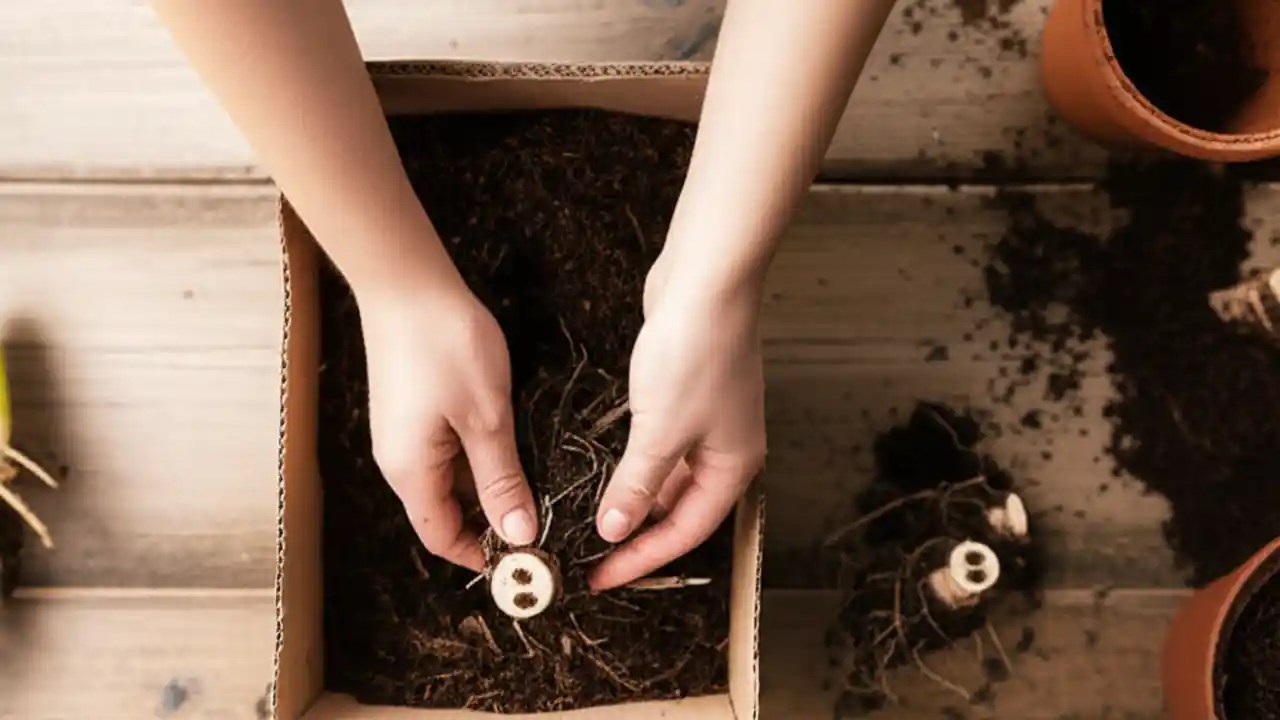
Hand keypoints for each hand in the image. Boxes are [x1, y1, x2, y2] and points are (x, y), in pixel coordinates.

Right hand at [359, 279, 537, 571]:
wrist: (407, 282)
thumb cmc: (444, 344)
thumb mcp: (486, 418)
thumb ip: (501, 480)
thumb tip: (518, 534)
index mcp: (411, 472)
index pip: (442, 538)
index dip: (482, 557)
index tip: (527, 564)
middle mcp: (401, 460)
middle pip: (445, 513)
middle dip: (491, 526)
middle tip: (544, 529)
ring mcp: (406, 433)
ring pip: (450, 482)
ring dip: (489, 493)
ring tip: (538, 494)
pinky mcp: (416, 410)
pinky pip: (448, 453)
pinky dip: (480, 463)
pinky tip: (515, 453)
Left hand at [590, 262, 766, 589]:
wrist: (707, 279)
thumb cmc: (697, 351)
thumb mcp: (660, 431)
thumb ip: (636, 485)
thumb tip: (615, 530)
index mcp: (734, 466)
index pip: (686, 532)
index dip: (642, 559)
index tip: (602, 576)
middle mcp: (728, 448)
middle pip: (680, 509)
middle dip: (637, 532)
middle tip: (592, 552)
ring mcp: (710, 419)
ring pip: (669, 476)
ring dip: (634, 496)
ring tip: (593, 516)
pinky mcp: (688, 393)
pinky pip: (660, 444)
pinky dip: (635, 461)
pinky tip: (606, 466)